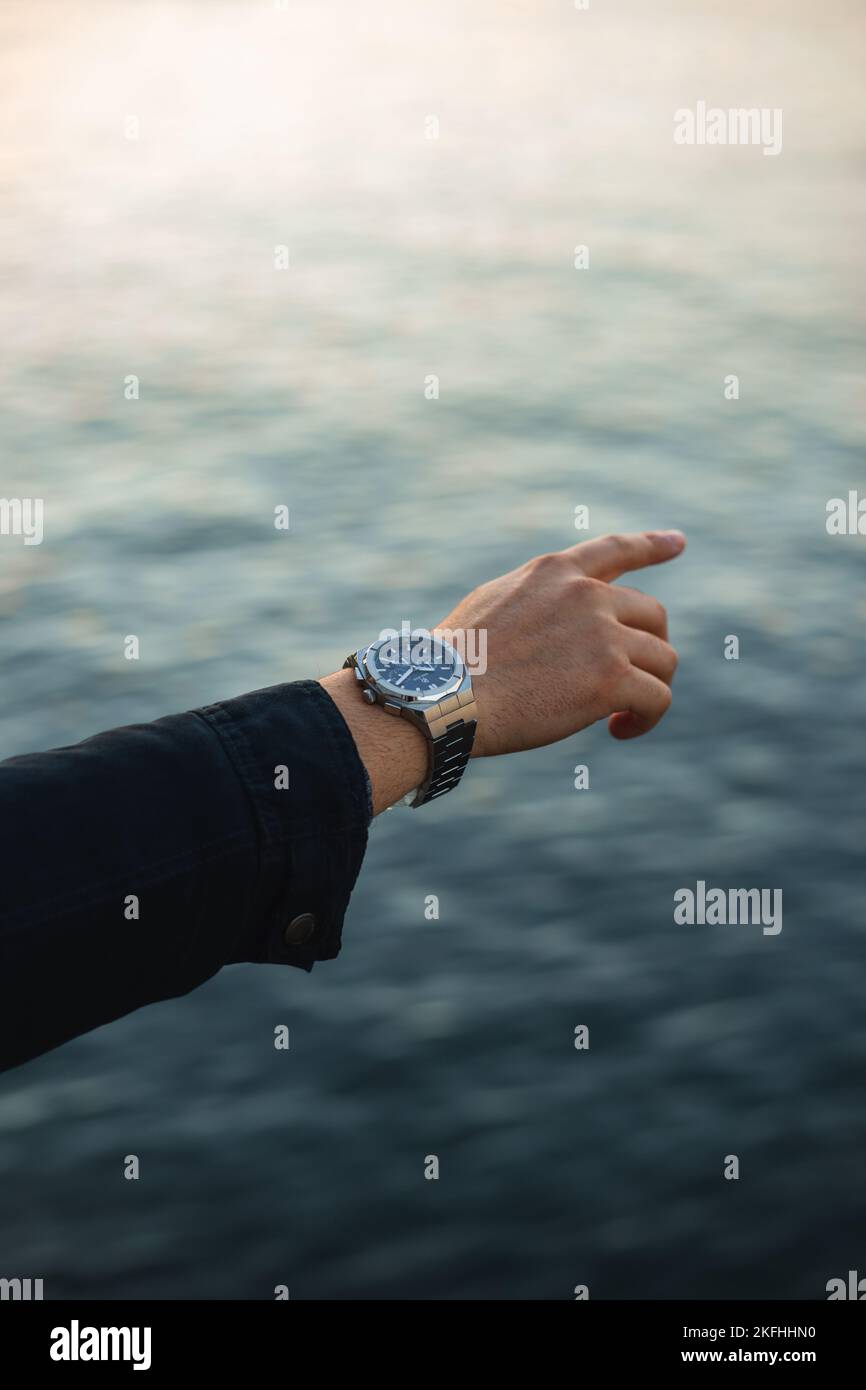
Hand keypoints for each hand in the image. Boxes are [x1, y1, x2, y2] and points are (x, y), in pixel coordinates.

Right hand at [436, 530, 685, 758]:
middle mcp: (586, 595)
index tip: (679, 542)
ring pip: (663, 659)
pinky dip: (646, 718)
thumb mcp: (493, 605)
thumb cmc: (453, 663)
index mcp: (555, 573)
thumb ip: (535, 602)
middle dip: (649, 648)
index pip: (615, 549)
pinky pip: (657, 698)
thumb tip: (553, 625)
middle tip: (631, 680)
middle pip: (653, 615)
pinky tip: (620, 729)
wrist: (445, 693)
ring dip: (650, 687)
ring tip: (623, 714)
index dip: (652, 545)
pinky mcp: (611, 679)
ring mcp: (602, 636)